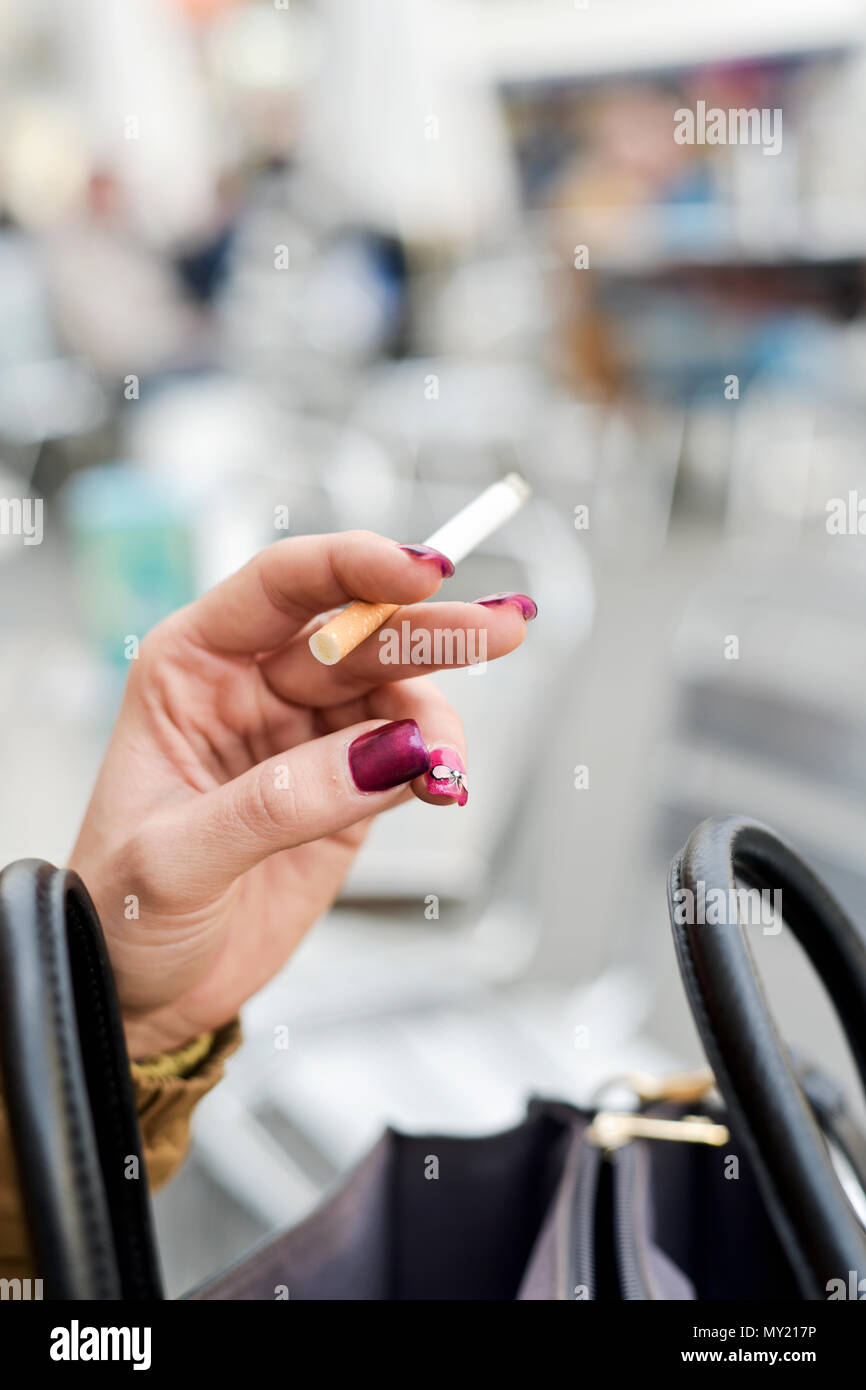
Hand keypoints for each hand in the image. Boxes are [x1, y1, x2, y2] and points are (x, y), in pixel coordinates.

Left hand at [69, 532, 533, 1056]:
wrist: (142, 996)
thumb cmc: (118, 911)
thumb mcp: (178, 857)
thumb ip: (281, 801)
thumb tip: (389, 755)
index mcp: (193, 668)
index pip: (280, 586)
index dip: (352, 565)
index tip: (421, 570)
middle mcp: (254, 688)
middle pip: (358, 631)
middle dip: (430, 629)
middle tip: (502, 626)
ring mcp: (305, 738)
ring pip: (394, 692)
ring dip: (437, 718)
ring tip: (448, 767)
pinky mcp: (345, 790)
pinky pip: (406, 757)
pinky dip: (435, 764)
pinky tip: (445, 783)